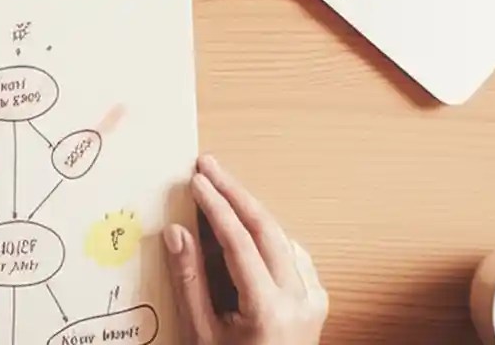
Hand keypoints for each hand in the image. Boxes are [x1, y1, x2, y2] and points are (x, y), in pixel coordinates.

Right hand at [162, 155, 328, 344]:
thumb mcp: (202, 334)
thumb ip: (190, 281)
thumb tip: (178, 233)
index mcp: (270, 310)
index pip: (240, 241)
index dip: (217, 205)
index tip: (197, 180)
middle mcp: (300, 300)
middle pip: (266, 228)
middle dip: (235, 192)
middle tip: (208, 166)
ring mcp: (314, 299)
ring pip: (281, 237)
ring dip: (249, 212)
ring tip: (218, 191)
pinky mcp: (317, 300)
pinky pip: (291, 254)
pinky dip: (266, 235)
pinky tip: (244, 226)